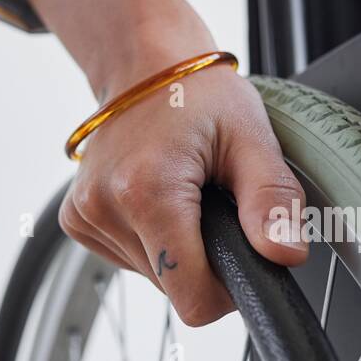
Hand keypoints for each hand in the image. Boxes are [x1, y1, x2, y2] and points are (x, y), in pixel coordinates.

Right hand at [21, 0, 306, 327]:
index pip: (190, 298)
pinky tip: (155, 193)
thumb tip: (285, 254)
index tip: (240, 248)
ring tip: (183, 189)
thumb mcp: (251, 138)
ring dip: (176, 246)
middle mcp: (104, 207)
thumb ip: (272, 201)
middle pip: (172, 287)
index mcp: (147, 191)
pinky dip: (149, 237)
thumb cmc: (199, 94)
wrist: (145, 63)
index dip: (226, 288)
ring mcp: (84, 214)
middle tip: (211, 201)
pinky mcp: (75, 218)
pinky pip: (127, 257)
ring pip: (152, 275)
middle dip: (202, 257)